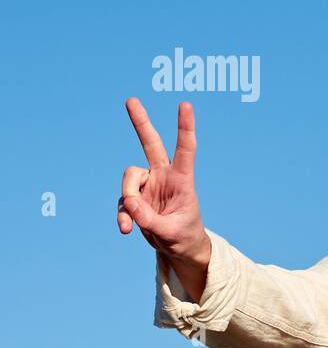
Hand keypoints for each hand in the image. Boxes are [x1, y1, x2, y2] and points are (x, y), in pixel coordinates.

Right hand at [117, 98, 209, 268]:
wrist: (178, 248)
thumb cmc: (184, 236)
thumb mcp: (171, 232)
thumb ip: (150, 219)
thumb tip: (129, 204)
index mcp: (182, 179)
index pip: (185, 149)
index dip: (184, 127)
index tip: (185, 104)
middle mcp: (163, 176)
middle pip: (150, 144)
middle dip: (140, 122)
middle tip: (131, 99)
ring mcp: (147, 185)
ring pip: (128, 178)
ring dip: (128, 198)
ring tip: (134, 221)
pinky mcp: (135, 198)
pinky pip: (123, 202)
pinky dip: (123, 215)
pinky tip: (126, 229)